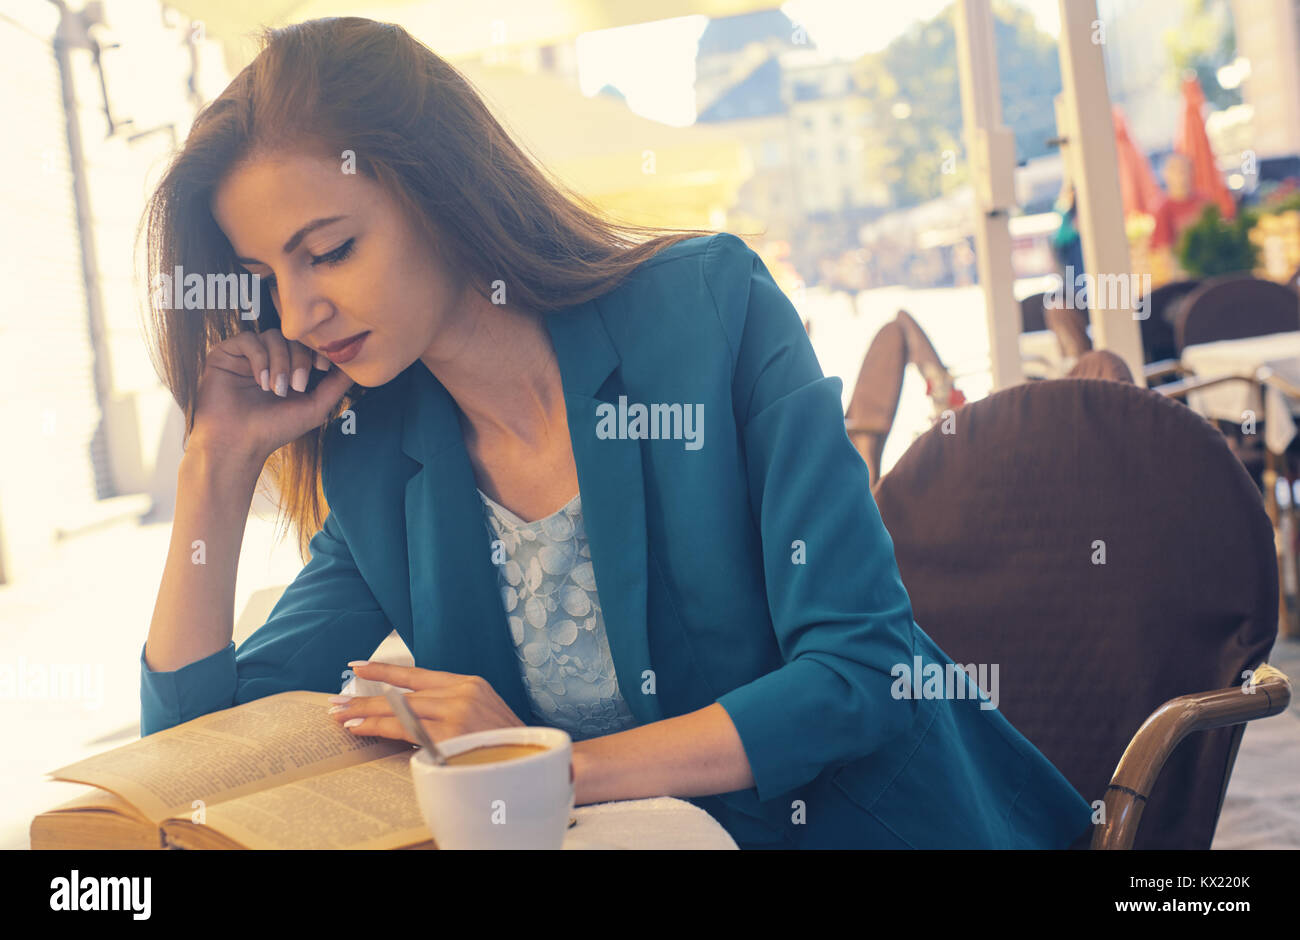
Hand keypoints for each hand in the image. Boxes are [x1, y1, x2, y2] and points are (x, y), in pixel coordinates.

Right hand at [186, 327, 353, 465]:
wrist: (237, 443)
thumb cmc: (275, 428)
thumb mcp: (315, 407)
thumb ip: (336, 386)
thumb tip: (358, 366)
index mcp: (289, 366)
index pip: (307, 343)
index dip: (318, 349)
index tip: (323, 367)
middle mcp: (269, 357)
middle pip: (292, 337)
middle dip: (300, 359)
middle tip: (297, 386)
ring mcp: (247, 354)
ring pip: (272, 336)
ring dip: (280, 361)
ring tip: (276, 388)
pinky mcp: (226, 353)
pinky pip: (248, 339)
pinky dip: (259, 358)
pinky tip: (261, 381)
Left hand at [328, 662, 526, 742]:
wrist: (530, 759)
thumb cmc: (503, 740)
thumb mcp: (481, 708)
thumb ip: (451, 702)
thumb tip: (409, 705)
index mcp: (468, 683)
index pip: (418, 672)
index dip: (386, 670)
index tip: (359, 666)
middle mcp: (461, 694)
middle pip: (403, 694)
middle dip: (366, 698)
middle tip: (337, 700)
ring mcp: (456, 716)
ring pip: (400, 712)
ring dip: (366, 715)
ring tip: (342, 717)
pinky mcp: (451, 738)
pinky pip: (407, 732)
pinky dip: (381, 730)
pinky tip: (362, 730)